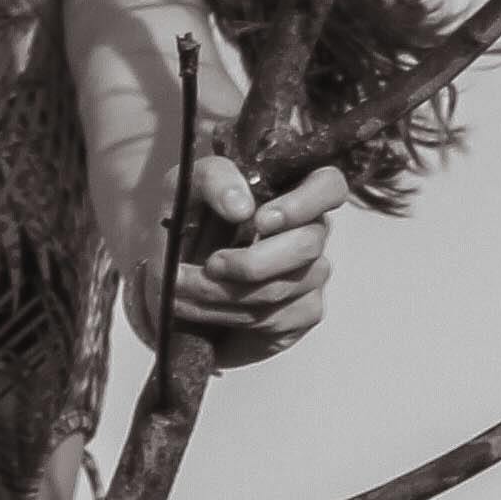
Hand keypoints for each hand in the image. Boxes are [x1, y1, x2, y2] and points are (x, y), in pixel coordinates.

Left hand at [164, 153, 347, 363]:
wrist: (171, 284)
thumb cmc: (186, 226)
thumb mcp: (185, 190)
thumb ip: (213, 180)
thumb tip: (242, 208)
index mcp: (292, 192)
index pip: (329, 185)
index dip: (306, 202)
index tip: (261, 221)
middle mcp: (310, 231)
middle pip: (307, 245)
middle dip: (251, 262)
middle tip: (210, 264)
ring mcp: (311, 274)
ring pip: (281, 288)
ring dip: (223, 292)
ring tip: (182, 287)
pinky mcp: (301, 313)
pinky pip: (273, 319)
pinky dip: (225, 315)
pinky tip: (197, 308)